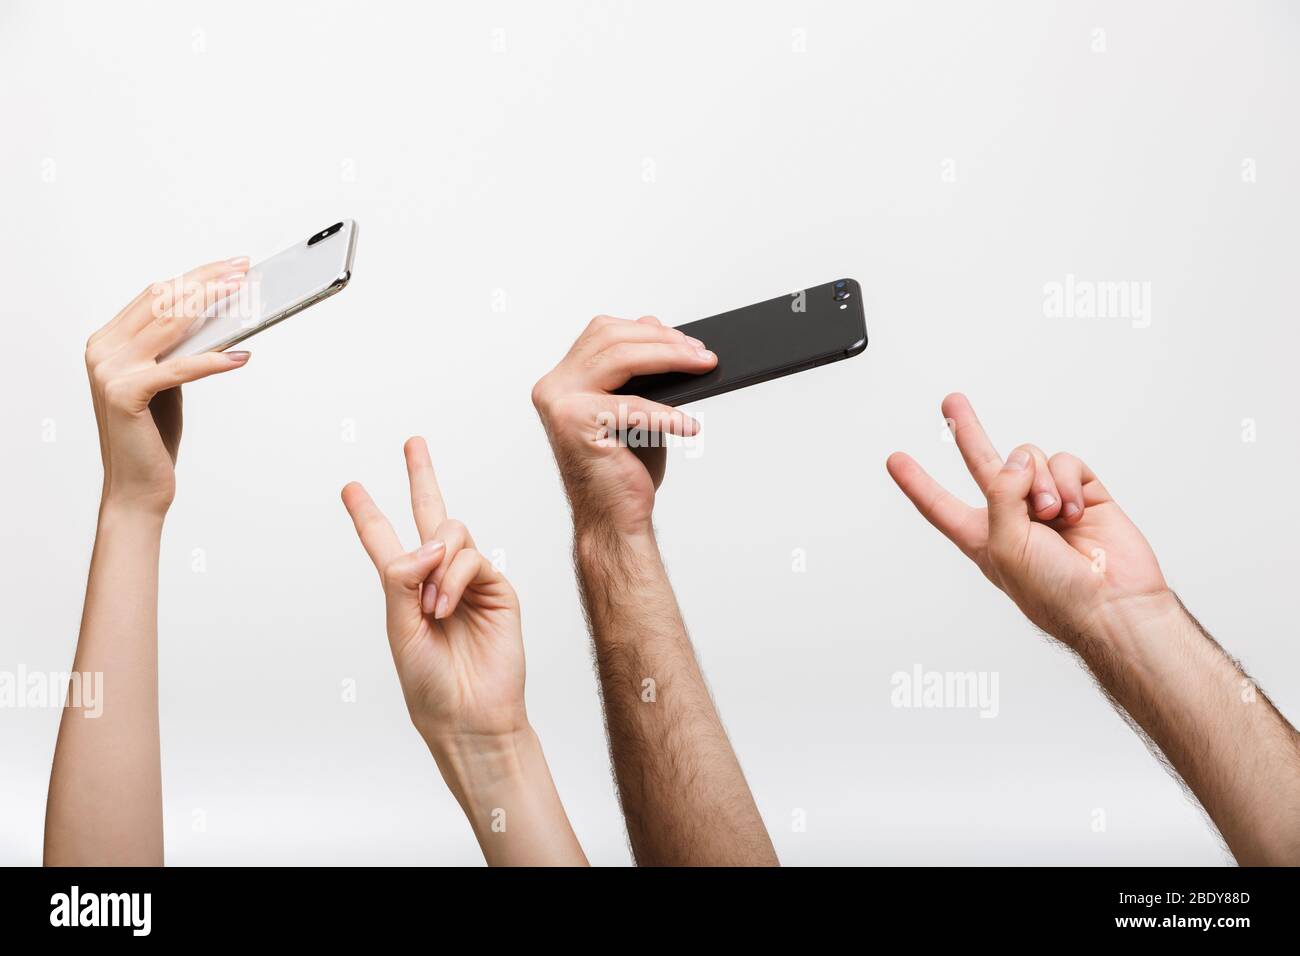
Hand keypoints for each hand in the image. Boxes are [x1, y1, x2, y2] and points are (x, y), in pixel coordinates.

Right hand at [85, 258, 251, 514]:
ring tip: (246, 296)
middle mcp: (102, 350)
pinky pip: (180, 368)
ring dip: (213, 306)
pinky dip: (214, 361)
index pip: (155, 294)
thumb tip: (218, 317)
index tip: (230, 266)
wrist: (135, 487)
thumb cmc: (152, 434)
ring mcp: (109, 370)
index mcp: (107, 341)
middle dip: (208, 281)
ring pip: (171, 325)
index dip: (195, 276)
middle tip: (244, 269)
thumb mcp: (167, 381)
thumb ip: (179, 348)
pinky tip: (242, 356)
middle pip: (163, 301)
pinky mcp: (126, 393)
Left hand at [341, 438, 527, 749]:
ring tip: (433, 607)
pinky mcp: (497, 587)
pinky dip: (453, 578)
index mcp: (405, 590)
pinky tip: (446, 607)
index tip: (350, 487)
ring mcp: (469, 581)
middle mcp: (437, 578)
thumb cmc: (430, 685)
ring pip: (451, 534)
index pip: (384, 541)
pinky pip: (471, 558)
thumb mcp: (399, 630)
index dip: (366, 514)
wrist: (471, 715)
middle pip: (429, 515)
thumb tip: (430, 542)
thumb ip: (403, 579)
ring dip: (436, 564)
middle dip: (421, 476)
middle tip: (412, 442)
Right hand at [531, 315, 715, 535]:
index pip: (602, 333)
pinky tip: (689, 424)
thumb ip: (639, 368)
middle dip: (664, 342)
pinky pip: (631, 407)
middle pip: (611, 339)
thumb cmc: (624, 468)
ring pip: (620, 358)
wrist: (611, 519)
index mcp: (563, 379)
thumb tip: (653, 324)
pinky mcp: (574, 423)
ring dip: (669, 359)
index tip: (688, 342)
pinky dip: (665, 414)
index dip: (647, 331)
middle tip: (703, 354)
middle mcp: (554, 386)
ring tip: (702, 368)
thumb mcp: (636, 407)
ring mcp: (559, 402)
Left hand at [887, 393, 1170, 644]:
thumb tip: (1017, 460)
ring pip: (1029, 459)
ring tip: (1053, 515)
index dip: (917, 483)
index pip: (940, 505)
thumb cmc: (1056, 592)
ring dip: (1039, 483)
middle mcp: (1013, 515)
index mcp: (983, 536)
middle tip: (950, 402)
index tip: (894, 460)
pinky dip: (1068, 483)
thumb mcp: (1005, 547)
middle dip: (966, 431)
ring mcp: (1049, 502)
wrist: (1113, 604)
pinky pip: (1064, 464)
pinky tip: (1076, 512)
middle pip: (982, 463)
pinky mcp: (1083, 493)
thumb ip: (1000, 496)